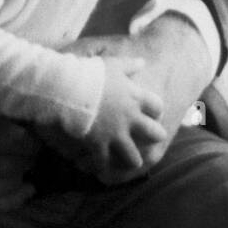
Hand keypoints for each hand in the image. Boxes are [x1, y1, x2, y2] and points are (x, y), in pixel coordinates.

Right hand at [85, 55, 165, 174]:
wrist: (70, 89)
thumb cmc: (91, 74)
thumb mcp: (113, 65)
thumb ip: (129, 65)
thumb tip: (142, 61)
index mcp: (135, 98)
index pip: (157, 107)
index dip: (156, 111)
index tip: (151, 113)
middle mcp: (130, 119)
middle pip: (155, 134)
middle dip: (154, 137)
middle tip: (147, 138)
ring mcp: (116, 135)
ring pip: (134, 158)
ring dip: (132, 160)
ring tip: (129, 160)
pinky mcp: (99, 146)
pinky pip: (105, 163)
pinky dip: (103, 166)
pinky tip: (100, 165)